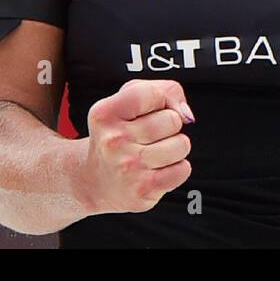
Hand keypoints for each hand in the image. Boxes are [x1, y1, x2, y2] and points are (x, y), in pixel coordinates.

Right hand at [77, 79, 194, 215]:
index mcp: (105, 113)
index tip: (157, 107)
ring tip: (155, 152)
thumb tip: (185, 112)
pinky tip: (157, 169)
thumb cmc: (117, 135)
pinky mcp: (143, 189)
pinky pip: (183, 169)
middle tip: (151, 135)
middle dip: (170, 124)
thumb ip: (158, 91)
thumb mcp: (124, 103)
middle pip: (173, 119)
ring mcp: (129, 167)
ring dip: (175, 147)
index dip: (164, 98)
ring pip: (182, 144)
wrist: (95, 181)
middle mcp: (114, 140)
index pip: (153, 93)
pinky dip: (177, 168)